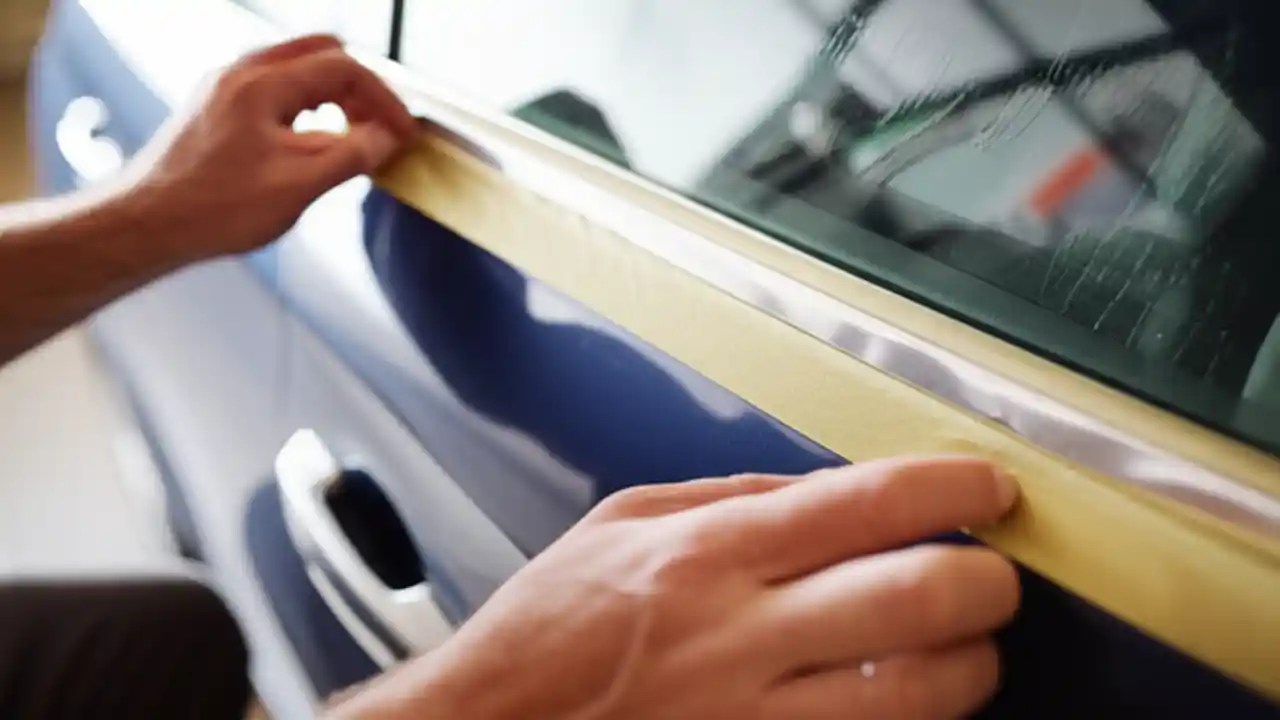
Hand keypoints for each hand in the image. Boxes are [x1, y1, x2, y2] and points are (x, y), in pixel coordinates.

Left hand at [118, 35, 416, 261]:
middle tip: (379, 128)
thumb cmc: (211, 207)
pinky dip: (304, 108)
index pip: (343, 69)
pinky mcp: (215, 110)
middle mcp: (240, 75)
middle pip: (319, 55)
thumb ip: (351, 155)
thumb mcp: (299, 185)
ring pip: (295, 71)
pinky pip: (273, 92)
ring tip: (351, 140)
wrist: (146, 225)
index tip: (403, 132)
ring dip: (332, 98)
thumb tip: (385, 138)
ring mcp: (224, 89)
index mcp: (262, 83)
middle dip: (359, 89)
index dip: (383, 100)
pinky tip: (310, 146)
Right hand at [330, 457, 1020, 719]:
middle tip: (994, 576)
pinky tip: (899, 703)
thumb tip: (824, 490)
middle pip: (914, 599)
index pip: (864, 502)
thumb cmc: (544, 636)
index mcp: (706, 555)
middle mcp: (736, 637)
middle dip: (986, 584)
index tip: (985, 491)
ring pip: (914, 698)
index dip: (950, 490)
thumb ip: (728, 498)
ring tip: (966, 648)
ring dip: (968, 668)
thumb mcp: (620, 525)